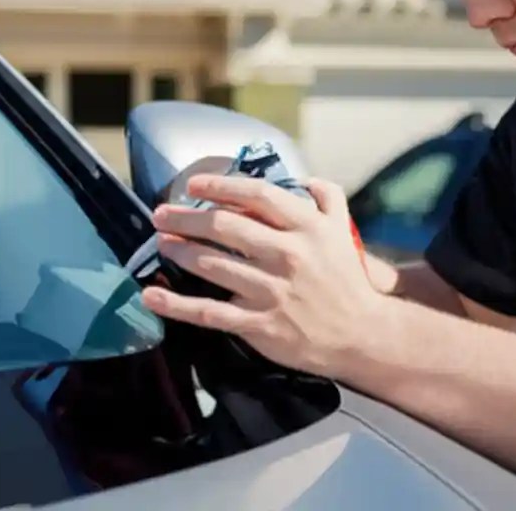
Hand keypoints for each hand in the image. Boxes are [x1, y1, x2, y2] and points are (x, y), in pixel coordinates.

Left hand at [141, 174, 388, 376]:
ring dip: (180, 251)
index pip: (256, 195)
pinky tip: (152, 296)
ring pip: (213, 265)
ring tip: (162, 242)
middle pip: (225, 227)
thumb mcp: (343, 232)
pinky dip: (176, 305)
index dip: (220, 186)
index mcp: (307, 228)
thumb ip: (326, 199)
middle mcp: (288, 255)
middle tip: (163, 214)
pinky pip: (210, 312)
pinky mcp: (259, 324)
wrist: (364, 335)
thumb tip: (303, 179)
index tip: (194, 184)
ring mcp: (271, 291)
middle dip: (186, 218)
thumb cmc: (347, 281)